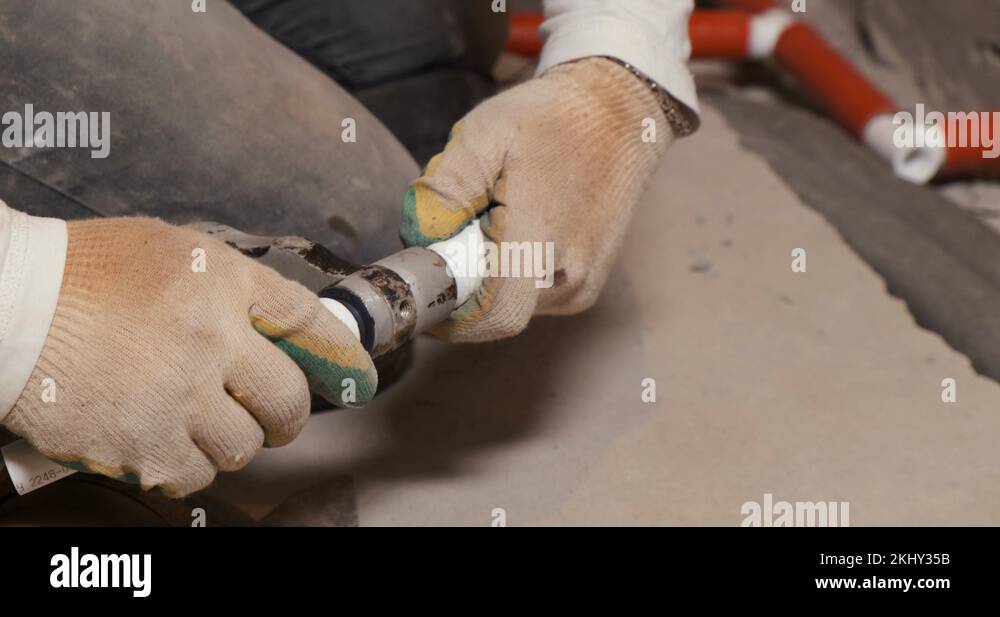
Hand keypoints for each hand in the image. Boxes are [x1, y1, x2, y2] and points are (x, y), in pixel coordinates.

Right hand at [1, 217, 375, 496]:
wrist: (11, 306)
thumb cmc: (86, 273)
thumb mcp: (173, 251)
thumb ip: (235, 287)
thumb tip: (288, 326)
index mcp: (220, 283)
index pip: (308, 322)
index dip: (343, 355)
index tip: (359, 377)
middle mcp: (209, 341)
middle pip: (288, 400)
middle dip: (287, 415)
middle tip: (274, 416)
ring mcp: (177, 397)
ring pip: (244, 445)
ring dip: (231, 438)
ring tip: (198, 420)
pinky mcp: (143, 445)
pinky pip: (196, 475)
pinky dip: (189, 464)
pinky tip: (164, 439)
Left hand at [401, 57, 675, 341]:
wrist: (620, 112)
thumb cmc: (550, 119)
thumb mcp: (484, 134)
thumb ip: (445, 189)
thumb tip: (421, 239)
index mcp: (542, 247)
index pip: (485, 317)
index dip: (446, 311)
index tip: (422, 280)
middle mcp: (568, 282)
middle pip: (490, 311)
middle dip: (461, 280)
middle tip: (456, 226)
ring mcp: (582, 288)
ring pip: (510, 307)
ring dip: (485, 275)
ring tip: (489, 217)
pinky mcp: (587, 286)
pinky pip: (532, 297)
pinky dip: (510, 273)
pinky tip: (513, 228)